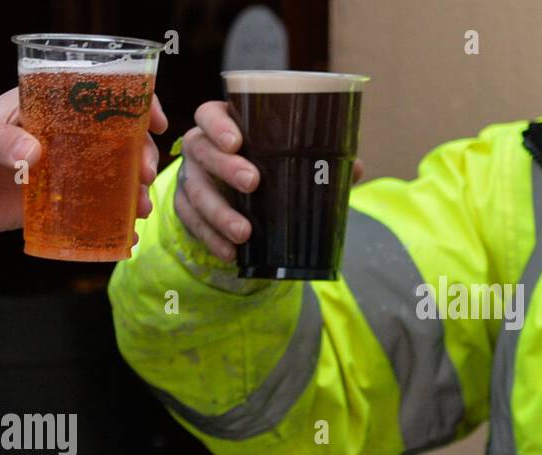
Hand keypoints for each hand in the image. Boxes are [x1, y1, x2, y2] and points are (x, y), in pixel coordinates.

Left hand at [0, 88, 169, 235]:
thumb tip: (34, 153)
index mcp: (44, 105)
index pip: (98, 93)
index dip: (133, 102)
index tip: (154, 119)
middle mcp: (59, 136)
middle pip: (114, 139)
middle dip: (138, 154)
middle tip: (142, 174)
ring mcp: (58, 171)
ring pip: (108, 175)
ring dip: (131, 190)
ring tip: (141, 208)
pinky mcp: (50, 203)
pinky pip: (87, 211)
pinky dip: (109, 222)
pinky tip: (126, 236)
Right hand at [177, 101, 364, 260]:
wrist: (232, 193)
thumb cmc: (263, 163)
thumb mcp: (286, 156)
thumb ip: (318, 158)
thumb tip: (356, 169)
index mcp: (222, 125)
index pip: (209, 114)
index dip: (218, 125)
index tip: (237, 141)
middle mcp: (199, 148)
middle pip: (201, 150)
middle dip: (225, 168)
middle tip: (253, 183)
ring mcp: (190, 178)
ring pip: (195, 192)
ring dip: (219, 214)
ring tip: (244, 233)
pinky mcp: (185, 208)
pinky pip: (192, 223)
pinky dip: (211, 239)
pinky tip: (230, 252)